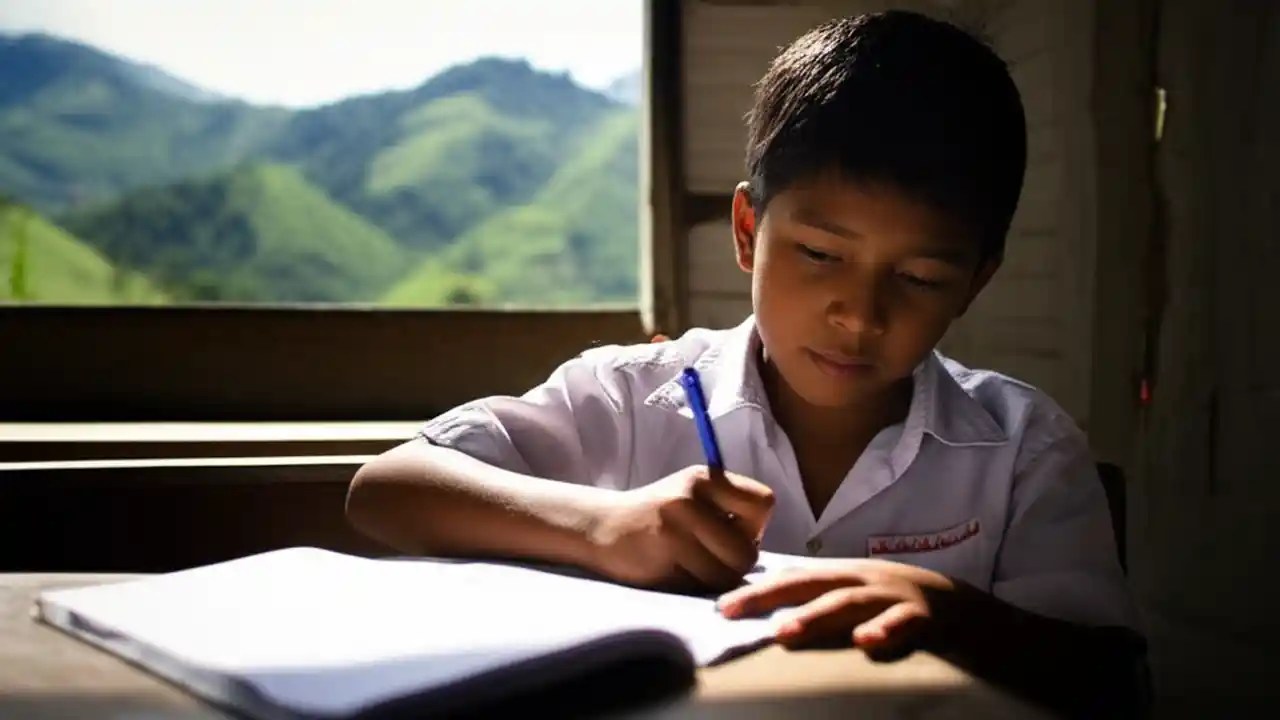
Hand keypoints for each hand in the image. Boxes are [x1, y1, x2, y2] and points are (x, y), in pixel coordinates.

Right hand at [586, 465, 773, 591]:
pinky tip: (675, 571)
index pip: (764, 503)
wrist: (601, 526)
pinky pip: (702, 586)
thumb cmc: (658, 517)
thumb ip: (728, 509)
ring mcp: (675, 528)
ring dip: (716, 579)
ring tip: (692, 565)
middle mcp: (691, 498)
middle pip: (748, 551)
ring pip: (727, 574)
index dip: (755, 527)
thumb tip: (759, 541)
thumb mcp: (693, 496)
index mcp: (705, 477)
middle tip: (710, 556)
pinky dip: (695, 586)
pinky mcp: (663, 557)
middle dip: (735, 562)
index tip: (732, 532)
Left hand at [716, 559, 953, 653]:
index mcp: (841, 576)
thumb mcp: (852, 594)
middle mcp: (861, 581)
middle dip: (770, 596)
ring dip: (817, 615)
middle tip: (735, 610)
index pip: (791, 579)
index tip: (721, 608)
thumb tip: (765, 615)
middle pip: (810, 584)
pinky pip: (904, 623)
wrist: (962, 606)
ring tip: (786, 631)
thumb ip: (815, 601)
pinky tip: (867, 643)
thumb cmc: (892, 604)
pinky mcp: (924, 617)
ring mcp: (891, 597)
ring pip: (850, 602)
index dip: (756, 591)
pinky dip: (886, 631)